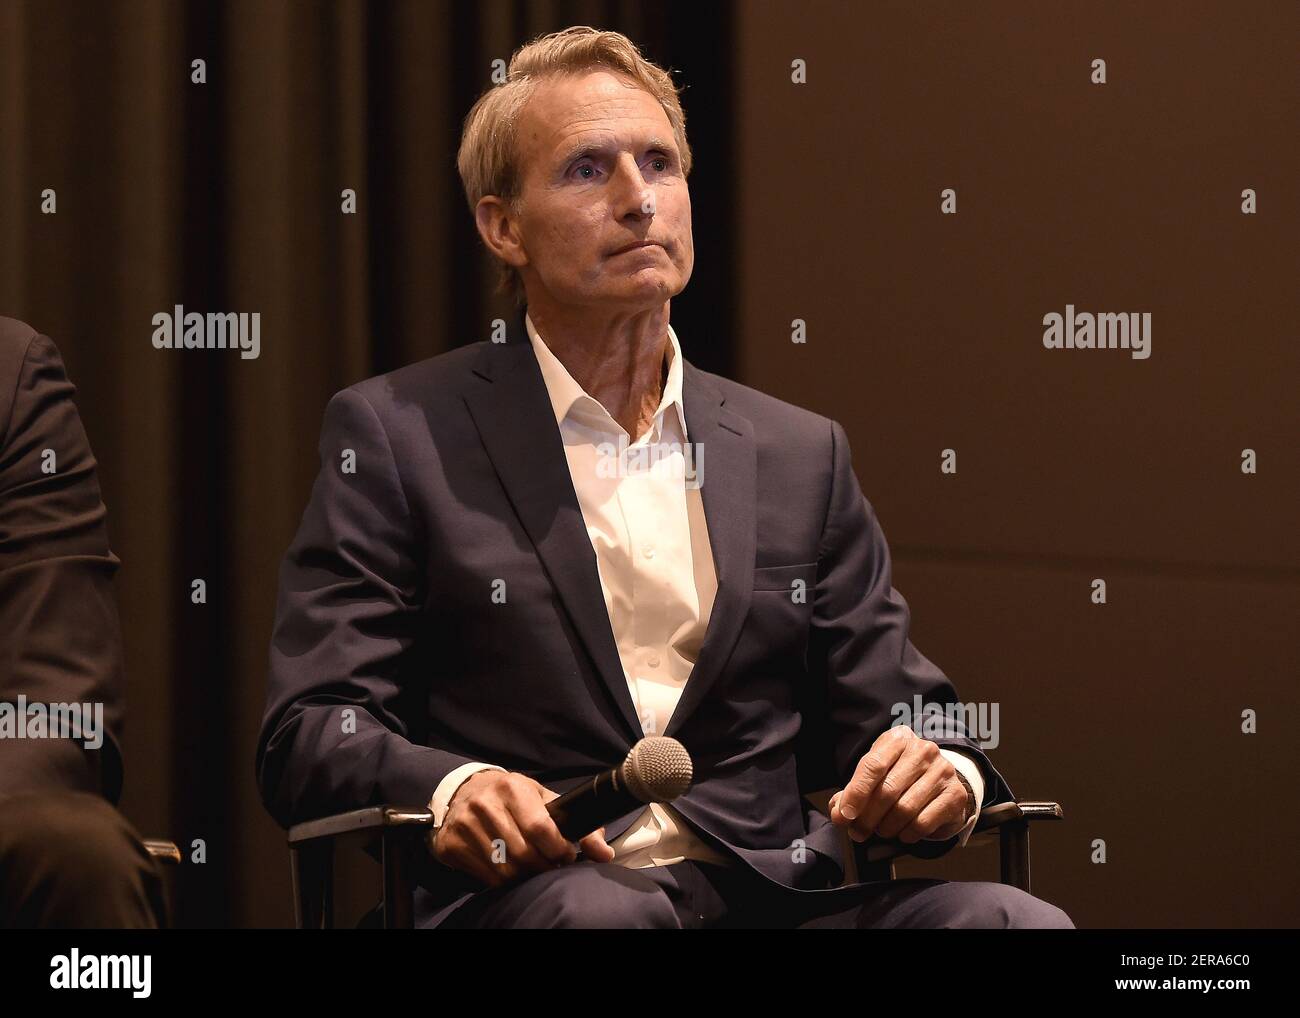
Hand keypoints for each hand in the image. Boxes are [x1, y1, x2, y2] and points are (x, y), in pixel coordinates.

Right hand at [431, 770, 615, 886]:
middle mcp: (486, 805)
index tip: (566, 855)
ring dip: (526, 876)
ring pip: (507, 870)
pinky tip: (511, 869)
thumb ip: (576, 823)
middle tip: (551, 866)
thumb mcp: (542, 799)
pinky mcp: (452, 845)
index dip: (558, 849)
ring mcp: (466, 826)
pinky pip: (488, 878)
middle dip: (545, 866)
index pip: (540, 828)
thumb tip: (604, 853)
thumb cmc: (510, 797)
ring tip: (532, 868)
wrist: (464, 792)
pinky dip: (505, 880)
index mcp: (512, 788)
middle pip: (524, 854)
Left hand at [828, 727, 969, 844]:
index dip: (855, 793)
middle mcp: (922, 750)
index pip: (872, 765)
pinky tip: (903, 833)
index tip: (845, 815)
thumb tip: (838, 813)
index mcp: (898, 739)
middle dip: (868, 817)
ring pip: (905, 809)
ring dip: (887, 827)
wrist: (941, 782)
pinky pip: (923, 822)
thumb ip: (853, 792)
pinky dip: (907, 834)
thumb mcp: (876, 776)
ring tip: (881, 830)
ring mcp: (942, 771)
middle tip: (858, 832)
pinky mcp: (955, 795)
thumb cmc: (900, 777)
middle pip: (887, 790)